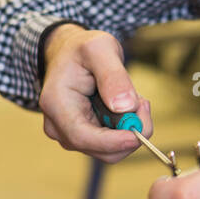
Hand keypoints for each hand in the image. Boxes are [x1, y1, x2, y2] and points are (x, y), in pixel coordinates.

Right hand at [38, 25, 152, 164]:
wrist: (69, 53)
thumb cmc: (81, 49)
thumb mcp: (100, 49)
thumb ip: (113, 76)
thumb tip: (126, 107)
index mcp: (56, 104)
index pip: (82, 137)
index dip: (113, 141)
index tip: (139, 134)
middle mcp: (58, 125)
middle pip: (100, 149)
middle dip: (129, 133)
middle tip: (143, 103)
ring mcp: (69, 134)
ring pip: (109, 149)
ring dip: (129, 129)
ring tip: (133, 97)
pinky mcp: (83, 136)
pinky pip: (111, 143)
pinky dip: (125, 129)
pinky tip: (125, 105)